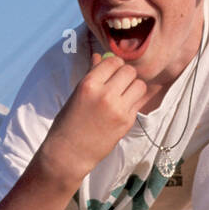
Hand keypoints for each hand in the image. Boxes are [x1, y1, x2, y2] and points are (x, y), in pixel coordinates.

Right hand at [43, 52, 147, 182]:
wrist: (69, 153)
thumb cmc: (68, 122)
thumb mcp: (76, 94)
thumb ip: (92, 74)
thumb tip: (99, 56)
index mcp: (89, 84)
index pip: (113, 61)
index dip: (114, 65)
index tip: (112, 72)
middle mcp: (105, 94)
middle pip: (129, 71)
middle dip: (126, 76)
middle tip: (119, 84)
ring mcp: (118, 109)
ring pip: (139, 85)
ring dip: (134, 88)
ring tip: (124, 96)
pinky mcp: (126, 122)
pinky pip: (139, 102)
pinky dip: (133, 102)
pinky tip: (123, 108)